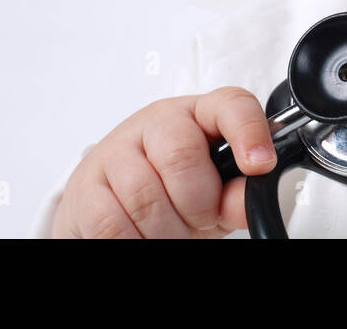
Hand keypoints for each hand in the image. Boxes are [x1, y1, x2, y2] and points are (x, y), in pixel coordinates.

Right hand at [50, 87, 276, 237]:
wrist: (113, 202)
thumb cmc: (173, 189)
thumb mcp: (215, 190)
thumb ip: (234, 193)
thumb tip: (245, 201)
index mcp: (199, 114)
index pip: (230, 105)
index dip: (248, 131)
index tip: (260, 164)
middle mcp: (157, 122)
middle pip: (182, 155)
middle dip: (198, 203)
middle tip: (199, 218)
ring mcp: (117, 150)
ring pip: (145, 193)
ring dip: (166, 229)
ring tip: (171, 230)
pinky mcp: (86, 185)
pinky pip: (112, 221)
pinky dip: (134, 241)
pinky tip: (143, 235)